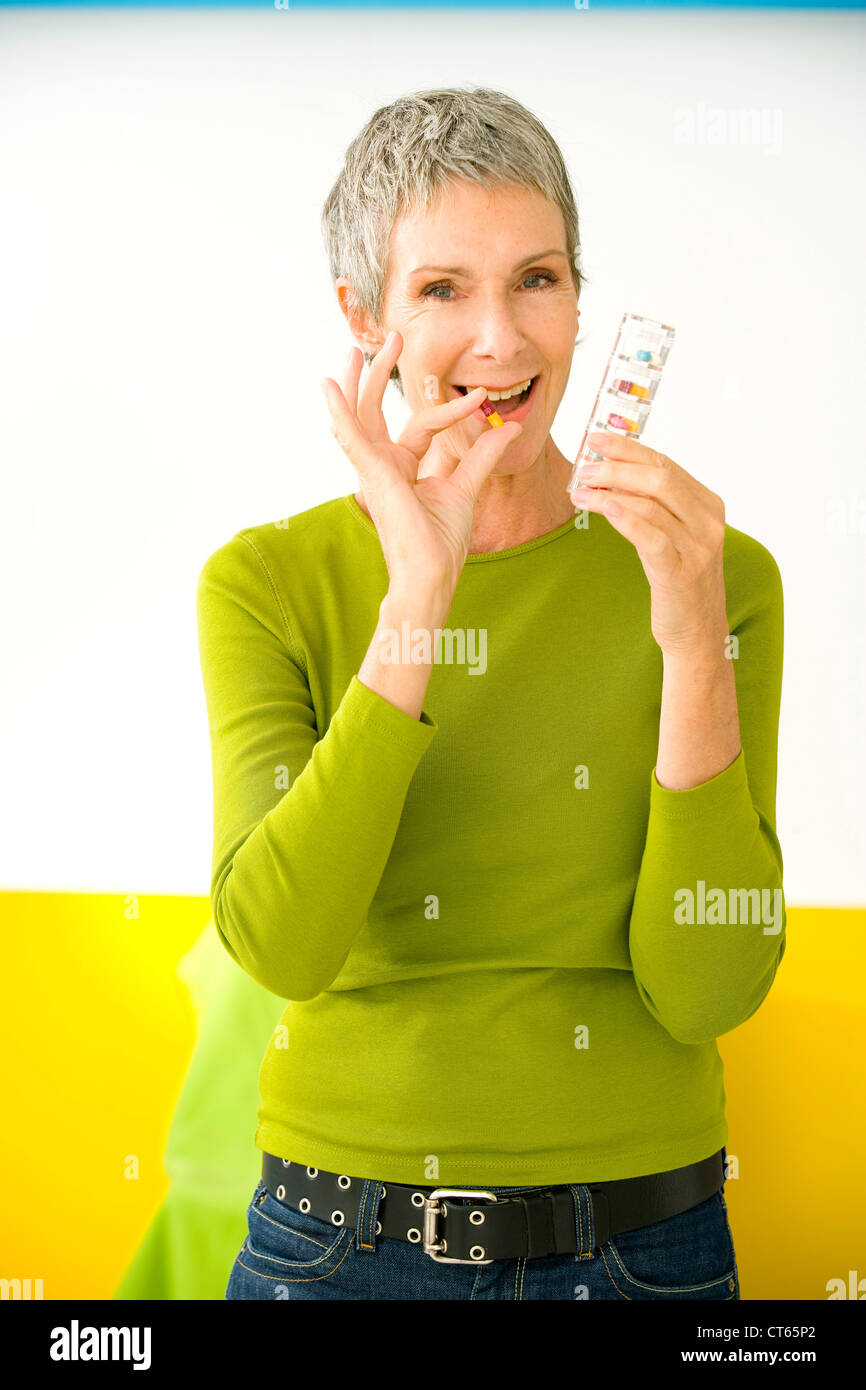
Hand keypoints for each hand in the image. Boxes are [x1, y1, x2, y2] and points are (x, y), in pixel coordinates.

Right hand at [322, 330, 521, 597]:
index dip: (454, 409)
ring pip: (358, 416)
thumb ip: (480, 456)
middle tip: (392, 337)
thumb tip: (505, 429)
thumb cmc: (441, 544)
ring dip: (357, 380)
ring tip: (356, 348)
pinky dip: (339, 410)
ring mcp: (373, 469)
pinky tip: (328, 386)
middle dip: (380, 373)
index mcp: (400, 468)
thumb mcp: (466, 488)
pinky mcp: (372, 475)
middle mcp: (382, 465)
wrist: (432, 574)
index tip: (485, 398)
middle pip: (374, 410)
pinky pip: (351, 437)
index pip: (423, 425)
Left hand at [569, 431, 728, 655]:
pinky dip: (627, 519)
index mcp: (707, 504)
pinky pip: (653, 538)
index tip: (596, 439)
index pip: (665, 463)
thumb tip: (610, 473)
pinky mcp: (682, 573)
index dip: (629, 448)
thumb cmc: (677, 579)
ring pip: (653, 504)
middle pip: (660, 478)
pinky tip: (603, 508)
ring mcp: (698, 548)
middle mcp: (708, 521)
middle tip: (584, 466)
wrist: (697, 633)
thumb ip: (652, 505)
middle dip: (617, 466)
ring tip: (580, 490)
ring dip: (610, 492)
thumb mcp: (670, 535)